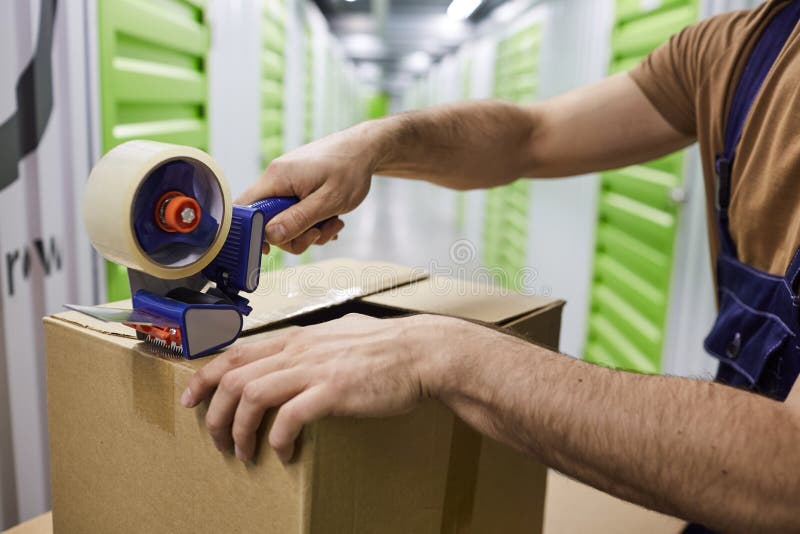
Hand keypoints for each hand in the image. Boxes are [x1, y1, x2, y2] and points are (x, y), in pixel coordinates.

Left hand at [180, 313, 461, 462]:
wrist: (422, 352)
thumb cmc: (386, 348)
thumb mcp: (339, 335)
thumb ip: (312, 346)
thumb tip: (294, 357)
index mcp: (298, 337)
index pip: (237, 352)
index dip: (206, 376)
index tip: (192, 398)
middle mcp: (300, 349)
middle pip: (235, 376)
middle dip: (215, 413)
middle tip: (215, 439)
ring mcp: (315, 368)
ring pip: (252, 395)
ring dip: (240, 429)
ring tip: (243, 452)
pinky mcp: (333, 391)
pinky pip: (289, 417)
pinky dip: (277, 438)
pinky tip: (282, 452)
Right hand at [237, 122, 381, 254]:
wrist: (366, 149)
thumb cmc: (350, 168)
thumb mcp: (328, 200)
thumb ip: (298, 219)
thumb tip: (271, 236)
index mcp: (277, 177)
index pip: (245, 208)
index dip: (251, 232)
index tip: (269, 249)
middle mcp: (277, 178)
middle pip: (268, 222)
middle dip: (295, 235)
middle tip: (319, 233)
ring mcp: (287, 183)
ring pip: (286, 221)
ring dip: (310, 230)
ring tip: (334, 221)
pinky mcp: (297, 188)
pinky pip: (297, 214)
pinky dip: (314, 222)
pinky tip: (332, 218)